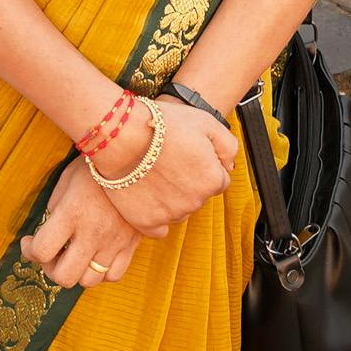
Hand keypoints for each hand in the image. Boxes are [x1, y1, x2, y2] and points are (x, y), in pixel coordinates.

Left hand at [20, 158, 142, 288]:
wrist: (137, 160)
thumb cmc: (97, 166)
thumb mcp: (67, 180)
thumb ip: (55, 209)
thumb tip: (47, 231)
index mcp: (72, 212)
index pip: (42, 251)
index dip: (29, 250)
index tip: (29, 241)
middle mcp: (93, 232)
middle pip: (64, 277)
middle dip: (51, 268)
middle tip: (51, 253)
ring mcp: (114, 242)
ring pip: (89, 281)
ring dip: (76, 272)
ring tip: (74, 254)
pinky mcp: (131, 244)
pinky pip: (114, 275)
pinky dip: (101, 272)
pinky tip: (96, 255)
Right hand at [87, 96, 240, 236]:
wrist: (121, 135)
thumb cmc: (162, 125)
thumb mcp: (207, 122)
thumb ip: (228, 146)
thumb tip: (229, 165)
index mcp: (213, 180)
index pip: (219, 180)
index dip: (203, 164)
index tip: (186, 154)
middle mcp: (195, 202)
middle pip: (198, 195)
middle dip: (188, 180)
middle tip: (168, 160)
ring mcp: (171, 214)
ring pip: (179, 210)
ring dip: (172, 197)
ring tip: (153, 173)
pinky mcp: (147, 222)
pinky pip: (159, 228)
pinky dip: (155, 215)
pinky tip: (147, 196)